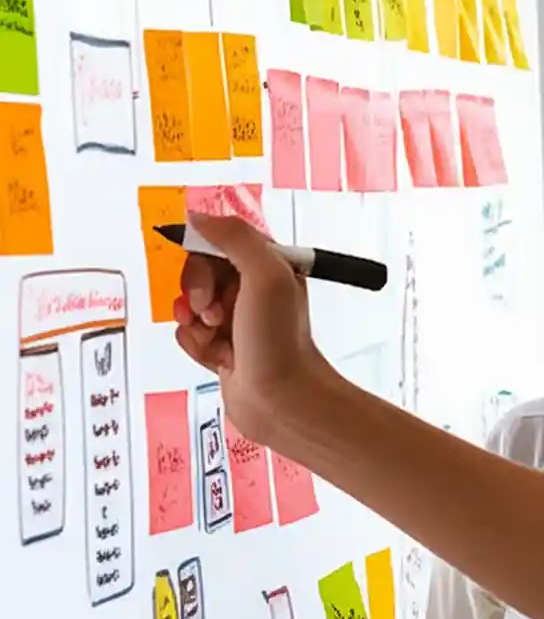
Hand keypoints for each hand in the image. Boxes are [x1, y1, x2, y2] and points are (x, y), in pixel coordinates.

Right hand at [173, 213, 325, 443]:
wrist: (280, 400)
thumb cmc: (278, 340)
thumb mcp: (265, 276)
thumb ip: (235, 239)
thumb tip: (198, 218)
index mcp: (267, 265)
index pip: (218, 241)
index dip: (204, 256)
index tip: (208, 274)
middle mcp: (252, 288)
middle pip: (198, 271)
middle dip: (198, 292)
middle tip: (214, 313)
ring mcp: (236, 318)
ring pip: (188, 304)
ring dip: (195, 322)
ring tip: (219, 338)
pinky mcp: (221, 346)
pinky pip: (188, 334)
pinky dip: (195, 345)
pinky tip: (219, 358)